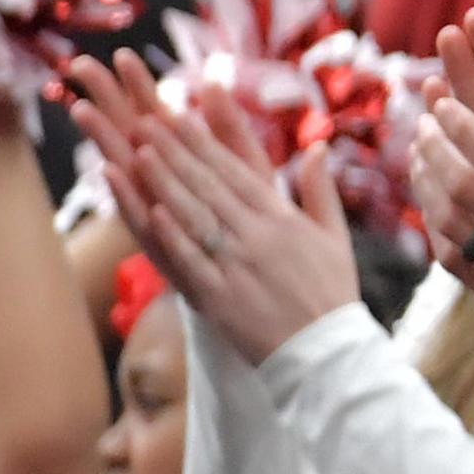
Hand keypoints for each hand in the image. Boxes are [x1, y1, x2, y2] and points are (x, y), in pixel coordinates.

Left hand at [68, 51, 362, 365]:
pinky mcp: (220, 299)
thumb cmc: (331, 296)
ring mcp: (237, 266)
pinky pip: (192, 262)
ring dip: (165, 183)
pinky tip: (151, 212)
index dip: (205, 141)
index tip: (179, 115)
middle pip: (209, 185)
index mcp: (283, 219)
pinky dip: (172, 236)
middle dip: (176, 151)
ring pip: (195, 216)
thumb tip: (316, 148)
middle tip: (146, 120)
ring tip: (137, 154)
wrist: (326, 357)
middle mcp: (258, 236)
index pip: (236, 171)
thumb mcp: (335, 238)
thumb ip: (321, 191)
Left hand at [420, 9, 473, 395]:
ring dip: (429, 187)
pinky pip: (456, 263)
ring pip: (452, 225)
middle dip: (436, 151)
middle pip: (465, 189)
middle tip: (423, 127)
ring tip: (421, 160)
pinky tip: (434, 206)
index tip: (444, 107)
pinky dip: (437, 231)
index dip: (465, 128)